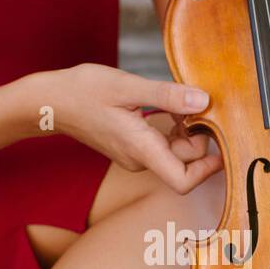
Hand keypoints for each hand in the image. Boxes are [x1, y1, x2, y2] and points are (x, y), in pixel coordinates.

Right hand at [42, 64, 221, 194]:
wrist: (50, 102)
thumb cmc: (82, 92)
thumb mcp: (127, 86)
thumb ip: (168, 95)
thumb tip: (203, 100)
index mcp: (141, 149)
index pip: (183, 181)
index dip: (207, 169)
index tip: (219, 144)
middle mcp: (140, 159)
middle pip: (185, 162)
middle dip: (198, 134)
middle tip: (195, 101)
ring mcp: (135, 155)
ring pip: (175, 150)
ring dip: (186, 127)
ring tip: (178, 99)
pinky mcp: (132, 146)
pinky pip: (162, 142)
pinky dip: (172, 125)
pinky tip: (168, 103)